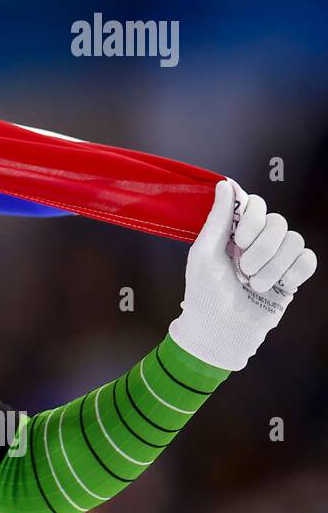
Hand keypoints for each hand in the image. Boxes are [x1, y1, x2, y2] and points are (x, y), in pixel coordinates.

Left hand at [168, 179, 316, 370]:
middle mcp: (257, 241)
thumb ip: (217, 219)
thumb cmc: (203, 292)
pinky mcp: (291, 277)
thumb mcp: (204, 253)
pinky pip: (308, 259)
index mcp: (234, 232)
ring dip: (274, 264)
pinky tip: (278, 286)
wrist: (219, 329)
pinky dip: (294, 271)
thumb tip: (225, 183)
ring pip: (295, 240)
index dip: (252, 218)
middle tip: (243, 269)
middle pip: (278, 222)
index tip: (239, 240)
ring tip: (254, 284)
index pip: (256, 204)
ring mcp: (276, 259)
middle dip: (261, 247)